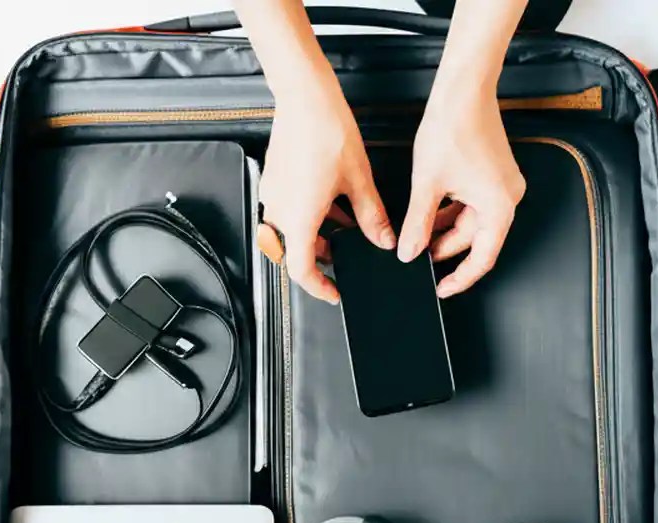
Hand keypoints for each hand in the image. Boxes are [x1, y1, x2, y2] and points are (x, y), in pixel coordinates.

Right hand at [260, 82, 394, 303]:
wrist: (304, 96)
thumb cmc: (325, 130)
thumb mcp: (359, 181)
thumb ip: (372, 217)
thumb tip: (384, 239)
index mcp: (299, 219)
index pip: (301, 271)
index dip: (319, 287)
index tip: (334, 290)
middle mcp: (279, 210)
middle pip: (297, 250)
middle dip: (323, 254)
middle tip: (348, 251)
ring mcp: (273, 193)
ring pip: (293, 229)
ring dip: (318, 232)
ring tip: (346, 221)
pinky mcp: (273, 179)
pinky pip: (289, 208)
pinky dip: (309, 213)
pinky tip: (331, 200)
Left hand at [398, 89, 525, 297]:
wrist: (464, 90)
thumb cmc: (451, 129)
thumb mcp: (427, 185)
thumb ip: (417, 224)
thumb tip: (408, 252)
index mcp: (499, 207)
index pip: (482, 258)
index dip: (460, 277)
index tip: (442, 288)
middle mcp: (508, 198)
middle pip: (477, 239)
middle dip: (446, 249)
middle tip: (418, 256)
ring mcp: (504, 185)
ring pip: (473, 220)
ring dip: (447, 229)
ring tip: (419, 235)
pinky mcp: (495, 173)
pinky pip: (475, 203)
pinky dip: (454, 210)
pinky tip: (431, 212)